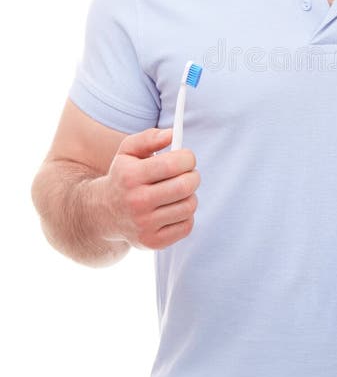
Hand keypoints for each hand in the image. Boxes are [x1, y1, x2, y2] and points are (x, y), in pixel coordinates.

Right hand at [100, 127, 200, 249]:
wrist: (103, 213)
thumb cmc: (123, 177)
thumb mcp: (128, 151)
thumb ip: (149, 138)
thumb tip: (172, 134)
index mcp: (130, 176)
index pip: (173, 164)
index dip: (187, 158)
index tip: (186, 158)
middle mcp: (136, 202)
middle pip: (185, 186)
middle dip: (193, 176)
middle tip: (188, 174)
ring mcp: (144, 225)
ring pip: (189, 206)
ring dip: (189, 196)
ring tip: (177, 192)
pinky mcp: (153, 242)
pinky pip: (187, 226)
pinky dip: (185, 215)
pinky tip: (173, 209)